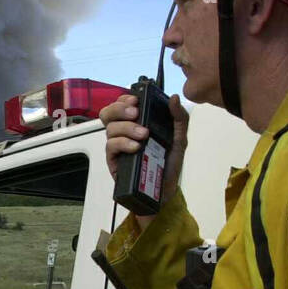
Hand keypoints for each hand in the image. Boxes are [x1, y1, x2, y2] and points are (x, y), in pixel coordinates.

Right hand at [100, 92, 189, 229]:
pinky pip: (111, 146)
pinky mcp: (114, 161)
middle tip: (136, 114)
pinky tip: (135, 147)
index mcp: (136, 123)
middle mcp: (124, 133)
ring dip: (127, 128)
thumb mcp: (179, 138)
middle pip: (108, 113)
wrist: (165, 190)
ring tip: (144, 135)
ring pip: (110, 128)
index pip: (122, 105)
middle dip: (119, 109)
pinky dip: (123, 143)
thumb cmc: (168, 164)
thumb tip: (174, 98)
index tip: (136, 100)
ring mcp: (117, 147)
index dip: (124, 99)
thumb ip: (179, 118)